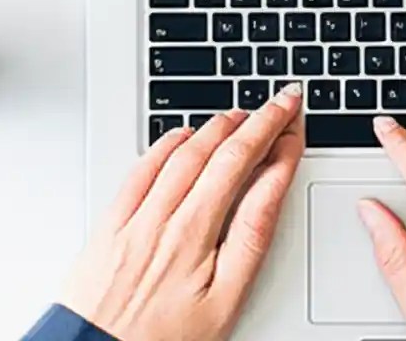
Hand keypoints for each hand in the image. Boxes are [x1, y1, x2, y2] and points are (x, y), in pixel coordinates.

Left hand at [61, 84, 303, 340]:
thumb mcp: (223, 303)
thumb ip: (249, 240)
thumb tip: (268, 192)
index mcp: (200, 244)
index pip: (252, 180)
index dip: (280, 149)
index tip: (296, 130)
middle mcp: (168, 225)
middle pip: (221, 157)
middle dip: (258, 123)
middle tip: (282, 102)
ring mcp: (136, 220)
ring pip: (182, 155)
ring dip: (217, 127)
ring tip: (242, 113)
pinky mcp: (110, 224)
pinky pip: (140, 169)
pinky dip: (167, 144)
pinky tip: (183, 135)